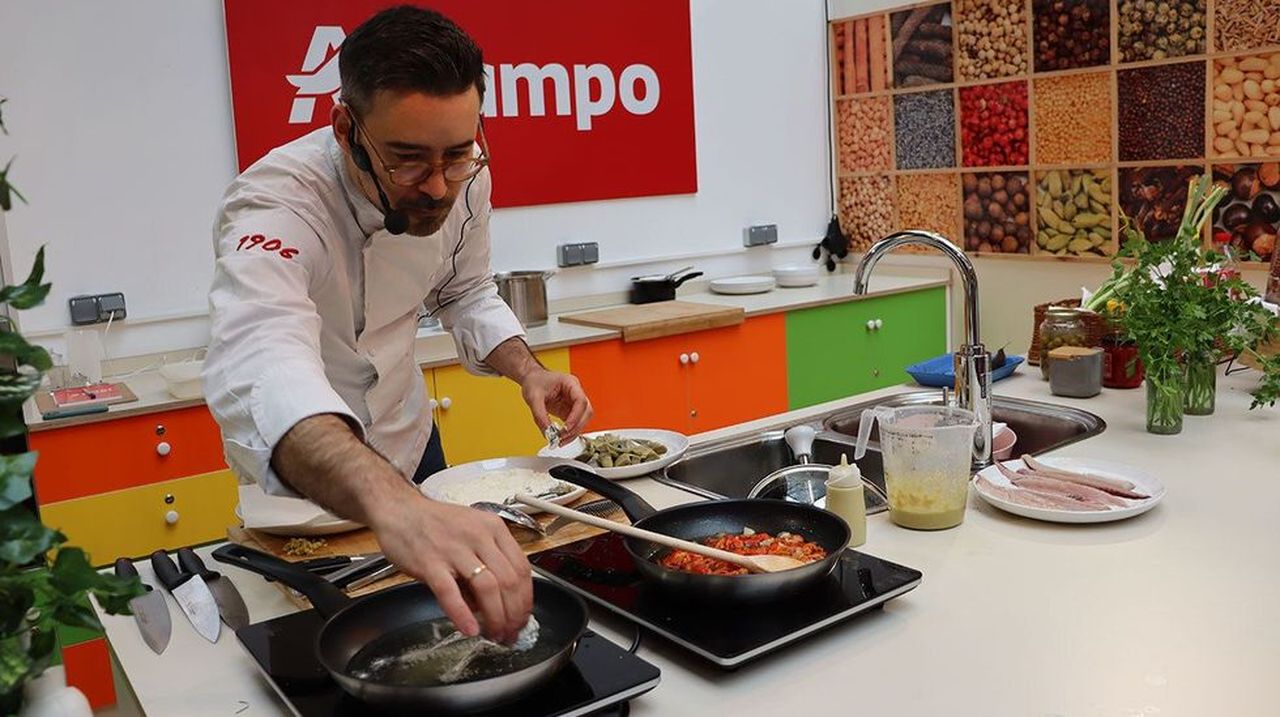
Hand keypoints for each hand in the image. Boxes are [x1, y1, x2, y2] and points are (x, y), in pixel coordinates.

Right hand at [369, 495, 532, 642]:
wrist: (399, 510)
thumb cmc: (435, 523)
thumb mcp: (472, 532)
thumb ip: (487, 562)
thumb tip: (497, 601)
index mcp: (493, 528)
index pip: (522, 568)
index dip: (525, 599)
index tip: (522, 617)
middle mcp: (478, 536)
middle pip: (509, 581)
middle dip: (514, 614)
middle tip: (511, 632)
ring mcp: (454, 549)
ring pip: (488, 588)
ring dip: (495, 617)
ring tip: (494, 634)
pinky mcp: (430, 562)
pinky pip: (450, 592)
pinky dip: (462, 614)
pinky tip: (469, 629)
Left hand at [520, 368, 592, 442]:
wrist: (531, 379)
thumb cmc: (535, 381)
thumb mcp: (533, 397)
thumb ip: (540, 415)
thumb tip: (547, 432)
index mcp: (570, 384)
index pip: (581, 401)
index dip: (576, 416)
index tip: (566, 428)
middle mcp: (575, 393)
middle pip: (586, 412)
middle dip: (577, 427)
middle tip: (563, 437)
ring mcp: (573, 402)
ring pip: (583, 420)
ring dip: (574, 432)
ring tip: (561, 440)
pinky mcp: (568, 410)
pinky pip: (574, 423)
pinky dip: (569, 432)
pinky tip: (561, 438)